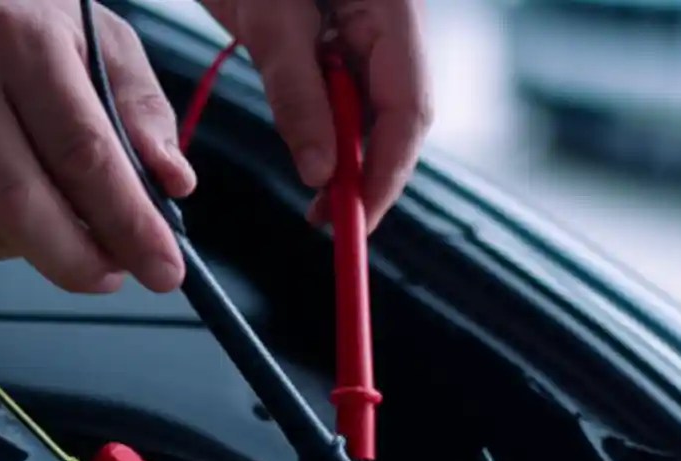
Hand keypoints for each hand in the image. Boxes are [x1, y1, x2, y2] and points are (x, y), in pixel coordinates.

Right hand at [0, 0, 194, 292]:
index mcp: (23, 41)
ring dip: (39, 251)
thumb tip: (172, 184)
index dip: (127, 222)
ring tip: (73, 235)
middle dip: (75, 260)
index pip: (83, 153)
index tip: (164, 268)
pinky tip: (24, 219)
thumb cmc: (27, 23)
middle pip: (17, 204)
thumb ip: (143, 113)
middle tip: (114, 276)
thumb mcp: (104, 42)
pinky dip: (2, 242)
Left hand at [201, 0, 431, 231]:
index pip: (409, 109)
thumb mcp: (271, 17)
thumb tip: (321, 172)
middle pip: (399, 116)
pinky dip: (329, 132)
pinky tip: (317, 158)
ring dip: (347, 158)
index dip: (387, 173)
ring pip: (374, 111)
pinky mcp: (339, 37)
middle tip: (330, 220)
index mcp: (395, 8)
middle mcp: (392, 23)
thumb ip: (298, 94)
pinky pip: (348, 95)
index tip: (356, 220)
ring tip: (318, 203)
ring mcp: (369, 31)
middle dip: (368, 173)